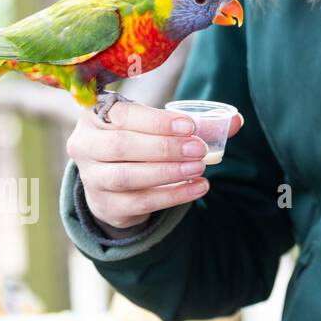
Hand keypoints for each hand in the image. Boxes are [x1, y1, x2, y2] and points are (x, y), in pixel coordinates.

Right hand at [67, 99, 243, 233]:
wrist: (115, 178)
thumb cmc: (139, 139)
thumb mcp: (159, 125)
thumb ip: (196, 122)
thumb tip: (236, 121)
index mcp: (95, 115)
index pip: (123, 116)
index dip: (157, 122)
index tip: (190, 126)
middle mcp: (84, 145)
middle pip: (121, 147)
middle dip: (165, 148)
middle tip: (199, 149)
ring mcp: (90, 178)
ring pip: (126, 177)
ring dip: (167, 172)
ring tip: (199, 168)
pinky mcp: (104, 205)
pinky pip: (138, 202)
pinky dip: (172, 196)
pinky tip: (198, 187)